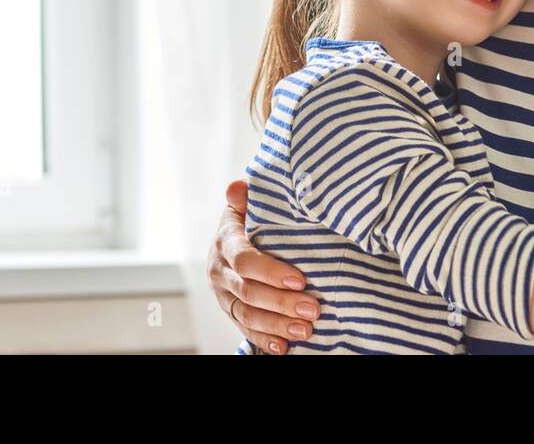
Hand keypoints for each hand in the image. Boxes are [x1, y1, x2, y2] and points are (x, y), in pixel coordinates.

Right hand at [207, 179, 319, 353]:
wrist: (229, 241)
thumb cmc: (249, 219)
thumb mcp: (246, 205)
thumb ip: (245, 197)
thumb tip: (239, 185)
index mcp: (226, 241)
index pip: (245, 260)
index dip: (271, 271)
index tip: (300, 280)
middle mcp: (220, 270)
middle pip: (249, 292)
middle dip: (281, 303)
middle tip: (313, 309)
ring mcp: (223, 294)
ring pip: (247, 315)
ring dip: (277, 325)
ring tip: (306, 330)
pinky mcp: (230, 312)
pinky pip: (244, 330)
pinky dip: (264, 340)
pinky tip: (283, 347)